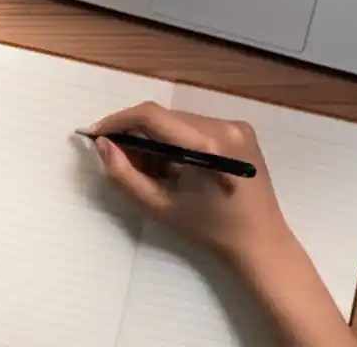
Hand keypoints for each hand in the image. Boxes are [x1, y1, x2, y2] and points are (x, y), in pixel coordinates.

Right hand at [88, 101, 292, 264]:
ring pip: (179, 120)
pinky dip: (179, 139)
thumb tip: (102, 144)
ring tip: (152, 169)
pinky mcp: (242, 129)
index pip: (152, 116)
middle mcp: (223, 126)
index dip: (119, 121)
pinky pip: (196, 125)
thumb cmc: (209, 229)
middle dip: (137, 133)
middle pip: (165, 117)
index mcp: (207, 146)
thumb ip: (125, 175)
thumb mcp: (160, 206)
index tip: (96, 134)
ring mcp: (236, 125)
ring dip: (158, 137)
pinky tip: (177, 165)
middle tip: (122, 159)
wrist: (260, 241)